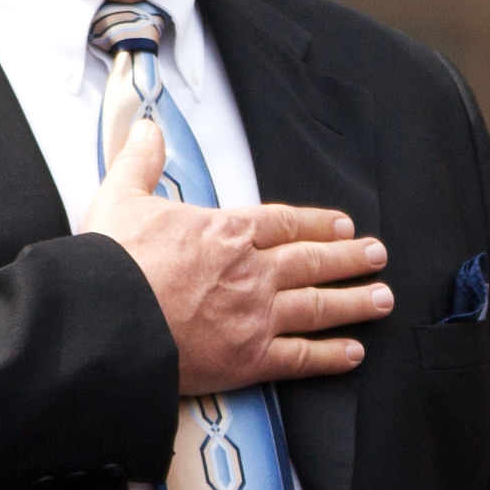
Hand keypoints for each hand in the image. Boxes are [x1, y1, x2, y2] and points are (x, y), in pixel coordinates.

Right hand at [80, 113, 384, 395]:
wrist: (107, 321)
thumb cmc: (111, 264)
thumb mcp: (121, 196)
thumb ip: (140, 161)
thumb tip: (147, 129)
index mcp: (225, 232)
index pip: (284, 223)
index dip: (316, 224)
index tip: (341, 225)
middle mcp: (251, 272)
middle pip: (312, 261)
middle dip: (348, 258)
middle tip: (376, 256)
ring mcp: (254, 316)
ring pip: (317, 306)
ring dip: (354, 302)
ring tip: (382, 299)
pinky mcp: (248, 360)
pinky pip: (301, 358)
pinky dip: (330, 357)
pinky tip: (353, 354)